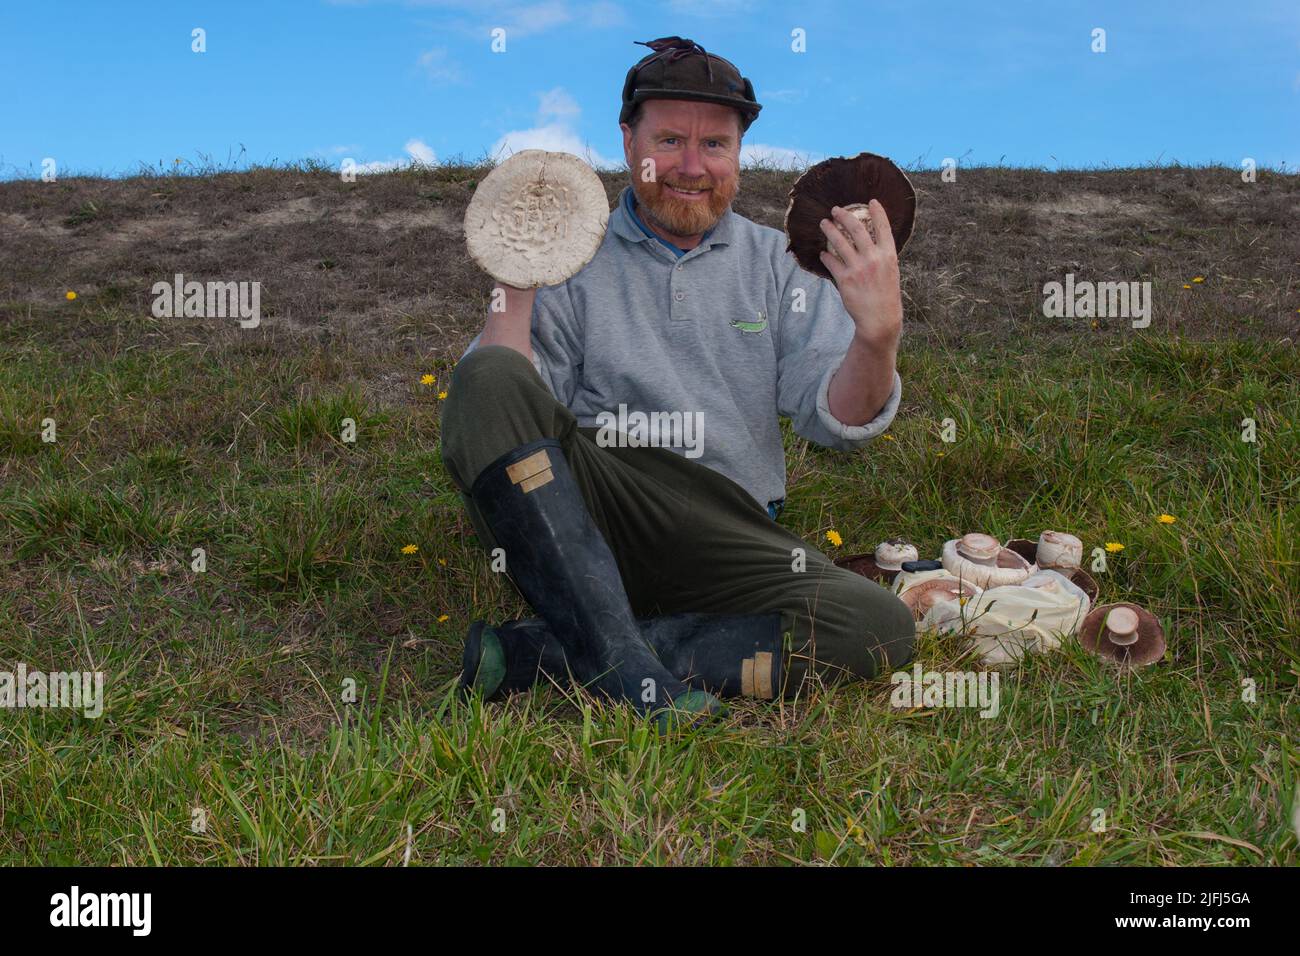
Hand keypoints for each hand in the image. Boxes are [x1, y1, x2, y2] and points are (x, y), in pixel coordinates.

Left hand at [818, 199, 902, 347]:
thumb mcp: (891, 272)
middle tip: (835, 209)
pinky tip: (823, 253)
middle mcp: (874, 258)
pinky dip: (826, 256)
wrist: (880, 318)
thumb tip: (870, 242)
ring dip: (829, 230)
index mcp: (889, 255)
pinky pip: (832, 262)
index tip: (871, 201)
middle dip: (844, 216)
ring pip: (840, 242)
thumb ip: (881, 256)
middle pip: (857, 229)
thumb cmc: (886, 295)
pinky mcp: (845, 280)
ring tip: (823, 223)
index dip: (878, 212)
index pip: (884, 228)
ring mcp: (858, 268)